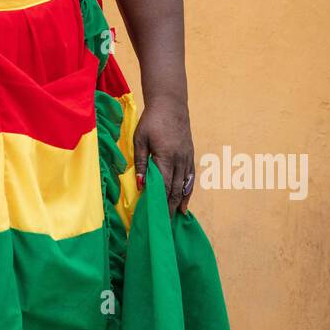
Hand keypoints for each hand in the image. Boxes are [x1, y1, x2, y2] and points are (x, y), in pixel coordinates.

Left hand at [133, 96, 194, 218]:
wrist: (170, 104)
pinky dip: (187, 191)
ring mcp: (187, 158)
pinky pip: (190, 178)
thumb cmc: (151, 120)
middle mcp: (180, 160)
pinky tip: (184, 202)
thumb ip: (141, 162)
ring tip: (174, 218)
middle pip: (175, 189)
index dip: (160, 203)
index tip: (155, 217)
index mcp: (166, 157)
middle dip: (169, 208)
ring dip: (178, 202)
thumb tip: (140, 184)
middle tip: (163, 224)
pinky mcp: (190, 155)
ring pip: (184, 185)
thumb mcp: (140, 139)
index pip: (164, 186)